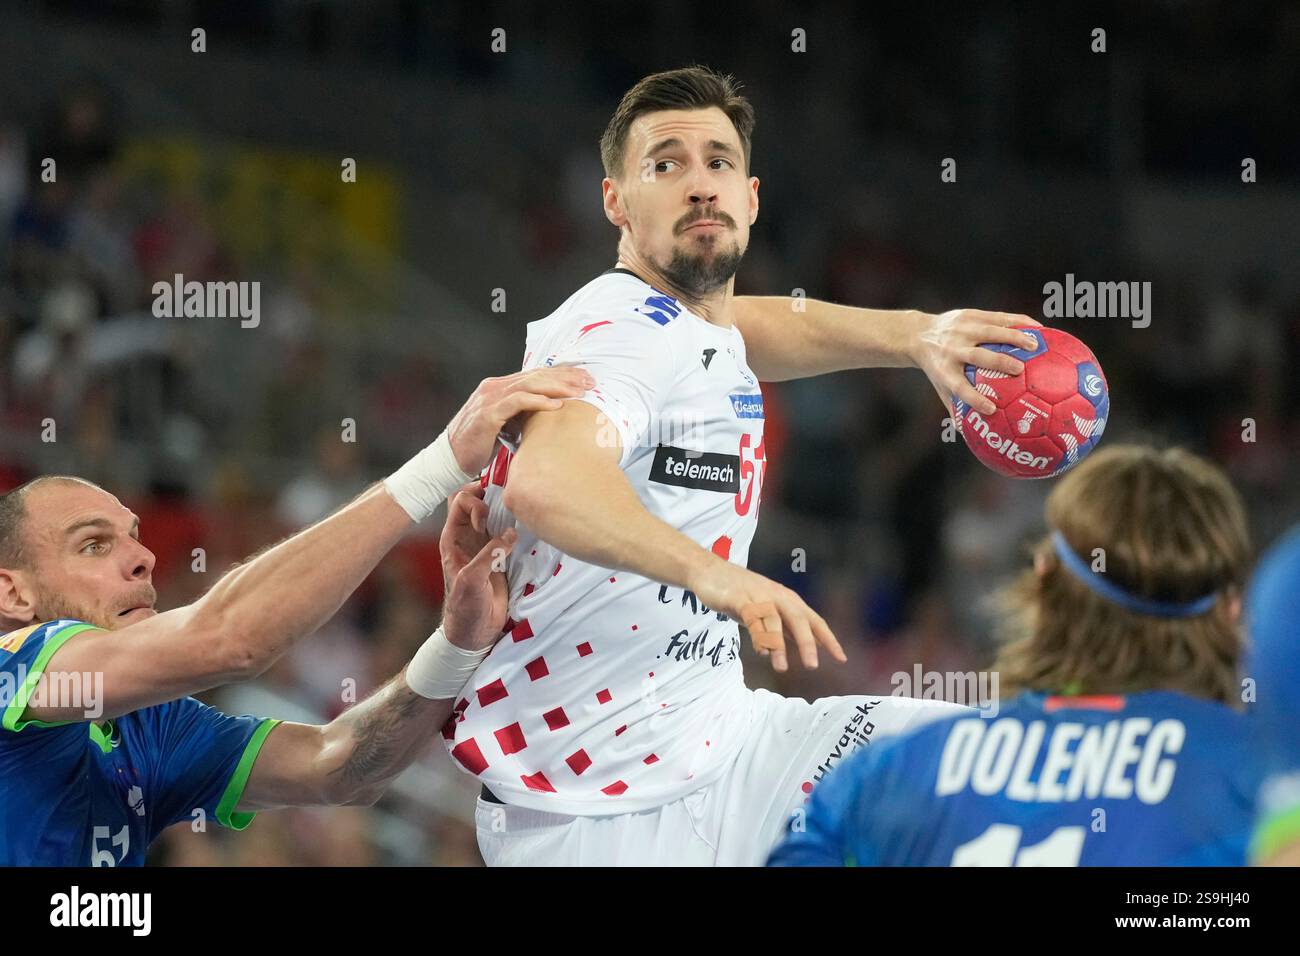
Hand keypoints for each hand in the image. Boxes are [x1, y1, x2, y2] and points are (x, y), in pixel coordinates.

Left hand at [440, 484, 515, 650]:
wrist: (475, 630)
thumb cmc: (465, 606)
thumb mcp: (472, 579)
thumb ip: (488, 555)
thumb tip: (509, 534)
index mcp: (453, 538)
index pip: (459, 501)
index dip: (474, 501)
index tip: (486, 518)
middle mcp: (468, 536)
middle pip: (474, 499)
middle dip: (489, 494)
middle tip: (504, 504)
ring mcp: (485, 544)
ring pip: (492, 512)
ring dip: (504, 508)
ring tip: (517, 511)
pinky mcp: (501, 554)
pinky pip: (507, 530)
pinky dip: (516, 524)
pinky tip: (524, 528)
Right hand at [447, 367, 594, 473]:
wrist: (450, 458)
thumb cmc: (478, 444)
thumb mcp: (503, 424)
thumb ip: (520, 415)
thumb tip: (546, 415)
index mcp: (499, 388)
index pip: (535, 375)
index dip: (561, 374)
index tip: (584, 378)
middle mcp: (494, 388)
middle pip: (536, 375)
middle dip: (565, 377)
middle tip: (589, 381)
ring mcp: (490, 398)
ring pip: (529, 385)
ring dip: (556, 387)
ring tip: (578, 391)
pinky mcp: (488, 414)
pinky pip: (516, 402)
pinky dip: (538, 402)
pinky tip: (556, 406)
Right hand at [689, 556, 845, 672]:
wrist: (709, 572)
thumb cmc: (741, 594)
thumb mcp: (768, 611)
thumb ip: (787, 627)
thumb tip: (811, 645)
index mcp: (788, 600)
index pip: (814, 621)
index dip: (828, 639)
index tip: (842, 658)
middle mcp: (777, 596)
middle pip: (799, 619)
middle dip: (807, 643)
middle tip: (813, 667)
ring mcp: (758, 596)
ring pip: (774, 621)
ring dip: (779, 645)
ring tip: (782, 668)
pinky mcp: (738, 598)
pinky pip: (752, 618)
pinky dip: (758, 634)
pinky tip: (761, 651)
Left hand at [910, 310, 1041, 418]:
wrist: (919, 334)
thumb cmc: (937, 367)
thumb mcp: (940, 386)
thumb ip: (956, 407)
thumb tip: (970, 434)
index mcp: (945, 371)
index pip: (959, 387)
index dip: (974, 398)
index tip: (991, 409)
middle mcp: (953, 350)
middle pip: (978, 356)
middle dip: (999, 362)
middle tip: (1020, 370)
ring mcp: (962, 330)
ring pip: (991, 331)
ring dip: (1014, 337)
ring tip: (1035, 345)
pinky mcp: (970, 315)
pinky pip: (998, 317)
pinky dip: (1019, 322)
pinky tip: (1039, 329)